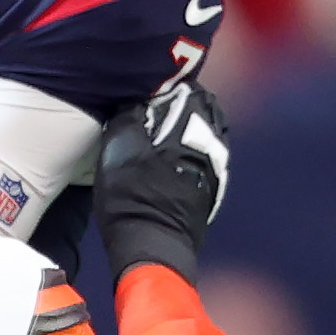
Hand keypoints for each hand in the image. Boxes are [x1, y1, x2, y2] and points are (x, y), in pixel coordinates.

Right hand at [92, 80, 230, 284]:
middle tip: (157, 109)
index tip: (149, 90)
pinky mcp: (213, 188)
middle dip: (184, 105)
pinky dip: (192, 151)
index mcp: (192, 127)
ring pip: (208, 134)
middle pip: (205, 110)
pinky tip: (172, 159)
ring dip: (190, 128)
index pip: (189, 90)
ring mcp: (217, 168)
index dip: (168, 87)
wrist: (154, 248)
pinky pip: (206, 156)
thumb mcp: (118, 152)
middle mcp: (213, 144)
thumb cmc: (133, 198)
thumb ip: (128, 118)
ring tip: (163, 133)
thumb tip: (134, 100)